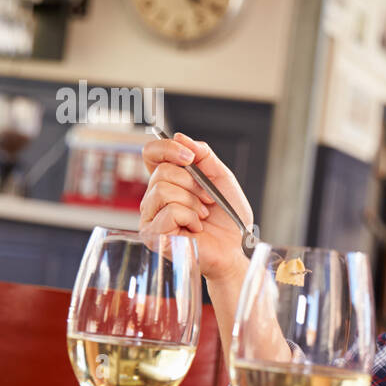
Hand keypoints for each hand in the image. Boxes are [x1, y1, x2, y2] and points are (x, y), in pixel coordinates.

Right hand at [139, 132, 253, 282]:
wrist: (235, 249)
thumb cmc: (227, 218)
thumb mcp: (221, 178)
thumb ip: (203, 155)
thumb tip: (179, 137)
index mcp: (166, 181)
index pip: (151, 153)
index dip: (167, 148)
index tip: (190, 157)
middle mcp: (153, 198)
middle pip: (161, 172)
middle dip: (193, 184)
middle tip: (207, 200)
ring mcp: (150, 217)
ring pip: (163, 190)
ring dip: (193, 202)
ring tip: (202, 215)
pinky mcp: (153, 235)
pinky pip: (170, 211)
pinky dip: (190, 217)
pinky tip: (196, 228)